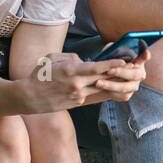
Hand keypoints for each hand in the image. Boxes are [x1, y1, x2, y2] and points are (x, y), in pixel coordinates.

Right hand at [21, 50, 145, 112]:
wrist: (29, 98)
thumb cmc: (39, 75)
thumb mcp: (52, 59)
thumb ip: (71, 58)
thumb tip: (84, 61)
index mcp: (70, 71)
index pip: (95, 68)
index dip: (111, 65)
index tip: (124, 62)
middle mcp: (76, 85)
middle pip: (103, 79)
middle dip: (118, 74)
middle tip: (133, 68)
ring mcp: (78, 96)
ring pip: (102, 89)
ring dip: (114, 83)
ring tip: (128, 77)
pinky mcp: (78, 103)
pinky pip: (94, 95)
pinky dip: (104, 90)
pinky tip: (114, 86)